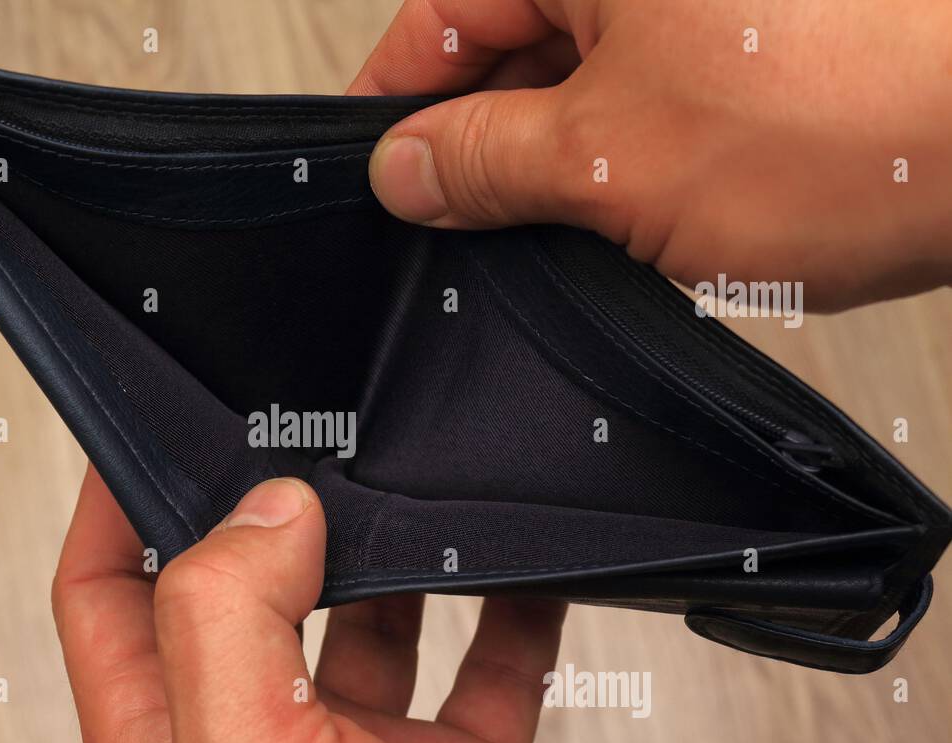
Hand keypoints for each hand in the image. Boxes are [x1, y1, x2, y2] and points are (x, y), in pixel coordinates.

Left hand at [52, 470, 566, 742]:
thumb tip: (269, 509)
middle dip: (280, 515)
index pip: (106, 593)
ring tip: (418, 493)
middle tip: (312, 441)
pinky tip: (526, 573)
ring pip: (369, 622)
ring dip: (400, 560)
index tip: (151, 430)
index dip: (117, 504)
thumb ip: (228, 620)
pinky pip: (484, 671)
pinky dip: (509, 617)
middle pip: (246, 591)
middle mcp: (256, 740)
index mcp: (172, 737)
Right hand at [353, 0, 951, 310]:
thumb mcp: (611, 161)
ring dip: (560, 169)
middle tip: (463, 233)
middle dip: (482, 147)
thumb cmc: (854, 121)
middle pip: (512, 49)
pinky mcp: (755, 53)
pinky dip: (630, 166)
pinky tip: (639, 222)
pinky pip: (653, 106)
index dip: (394, 106)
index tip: (373, 176)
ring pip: (583, 87)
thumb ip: (487, 161)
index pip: (444, 15)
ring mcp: (708, 11)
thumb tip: (406, 168)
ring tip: (572, 236)